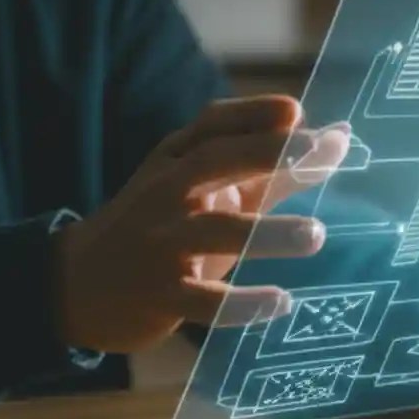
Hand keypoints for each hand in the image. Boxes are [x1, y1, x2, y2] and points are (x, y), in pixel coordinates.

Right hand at [54, 96, 349, 352]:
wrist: (76, 284)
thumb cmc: (164, 228)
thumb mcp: (209, 192)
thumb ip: (275, 170)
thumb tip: (341, 140)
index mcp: (177, 160)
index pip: (215, 126)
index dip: (256, 116)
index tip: (298, 113)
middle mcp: (166, 193)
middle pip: (212, 162)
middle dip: (263, 153)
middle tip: (316, 150)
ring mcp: (161, 243)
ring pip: (214, 232)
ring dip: (265, 233)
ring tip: (315, 235)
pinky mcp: (160, 295)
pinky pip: (203, 302)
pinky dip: (242, 306)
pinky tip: (280, 304)